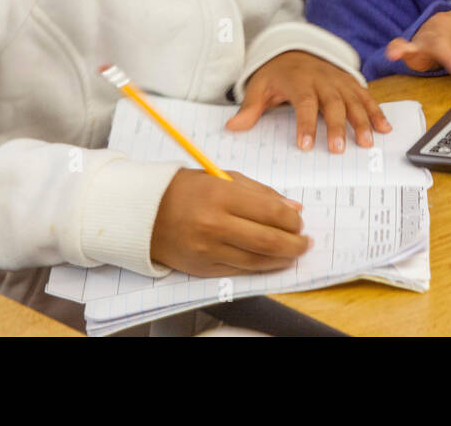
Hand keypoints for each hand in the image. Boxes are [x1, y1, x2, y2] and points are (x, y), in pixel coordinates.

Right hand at [150, 168, 308, 276]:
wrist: (146, 214)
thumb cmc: (188, 191)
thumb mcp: (223, 179)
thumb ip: (261, 192)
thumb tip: (294, 209)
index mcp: (221, 195)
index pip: (270, 212)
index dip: (292, 220)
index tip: (299, 221)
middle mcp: (214, 224)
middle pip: (268, 241)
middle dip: (295, 244)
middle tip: (305, 241)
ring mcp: (208, 250)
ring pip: (258, 261)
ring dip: (282, 258)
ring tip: (293, 252)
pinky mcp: (204, 268)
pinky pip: (241, 271)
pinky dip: (261, 267)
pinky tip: (271, 260)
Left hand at [227, 50, 390, 152]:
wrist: (295, 48)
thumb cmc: (277, 73)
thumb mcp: (259, 86)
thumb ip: (249, 108)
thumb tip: (232, 127)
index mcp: (299, 81)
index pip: (304, 103)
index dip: (305, 124)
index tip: (305, 145)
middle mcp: (322, 79)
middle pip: (332, 103)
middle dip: (337, 126)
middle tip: (338, 149)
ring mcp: (338, 80)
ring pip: (352, 100)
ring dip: (362, 121)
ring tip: (367, 142)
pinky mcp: (350, 82)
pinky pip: (365, 96)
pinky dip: (376, 111)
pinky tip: (384, 128)